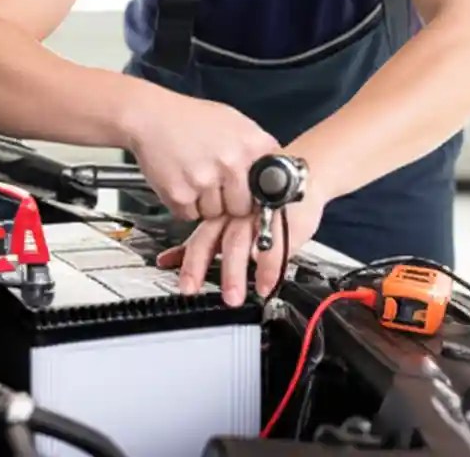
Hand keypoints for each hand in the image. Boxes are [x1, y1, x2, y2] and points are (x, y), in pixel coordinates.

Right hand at [120, 89, 281, 221]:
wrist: (150, 116)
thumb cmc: (190, 118)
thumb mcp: (235, 122)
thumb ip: (257, 148)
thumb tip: (277, 175)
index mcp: (251, 144)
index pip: (270, 189)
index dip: (257, 193)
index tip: (251, 193)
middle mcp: (231, 163)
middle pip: (242, 208)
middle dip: (229, 201)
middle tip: (214, 183)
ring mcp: (205, 181)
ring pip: (215, 214)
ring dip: (205, 203)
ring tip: (195, 177)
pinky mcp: (180, 195)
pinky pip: (190, 216)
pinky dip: (185, 205)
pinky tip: (181, 182)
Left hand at [155, 192, 325, 305]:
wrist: (305, 171)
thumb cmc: (266, 198)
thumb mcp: (230, 219)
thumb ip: (203, 240)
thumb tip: (166, 260)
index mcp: (220, 215)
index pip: (197, 237)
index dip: (181, 256)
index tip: (165, 267)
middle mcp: (234, 214)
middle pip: (209, 239)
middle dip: (197, 266)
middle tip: (189, 289)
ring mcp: (256, 215)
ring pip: (238, 243)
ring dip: (234, 273)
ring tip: (233, 298)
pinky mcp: (281, 219)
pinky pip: (274, 246)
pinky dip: (269, 269)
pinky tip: (265, 285)